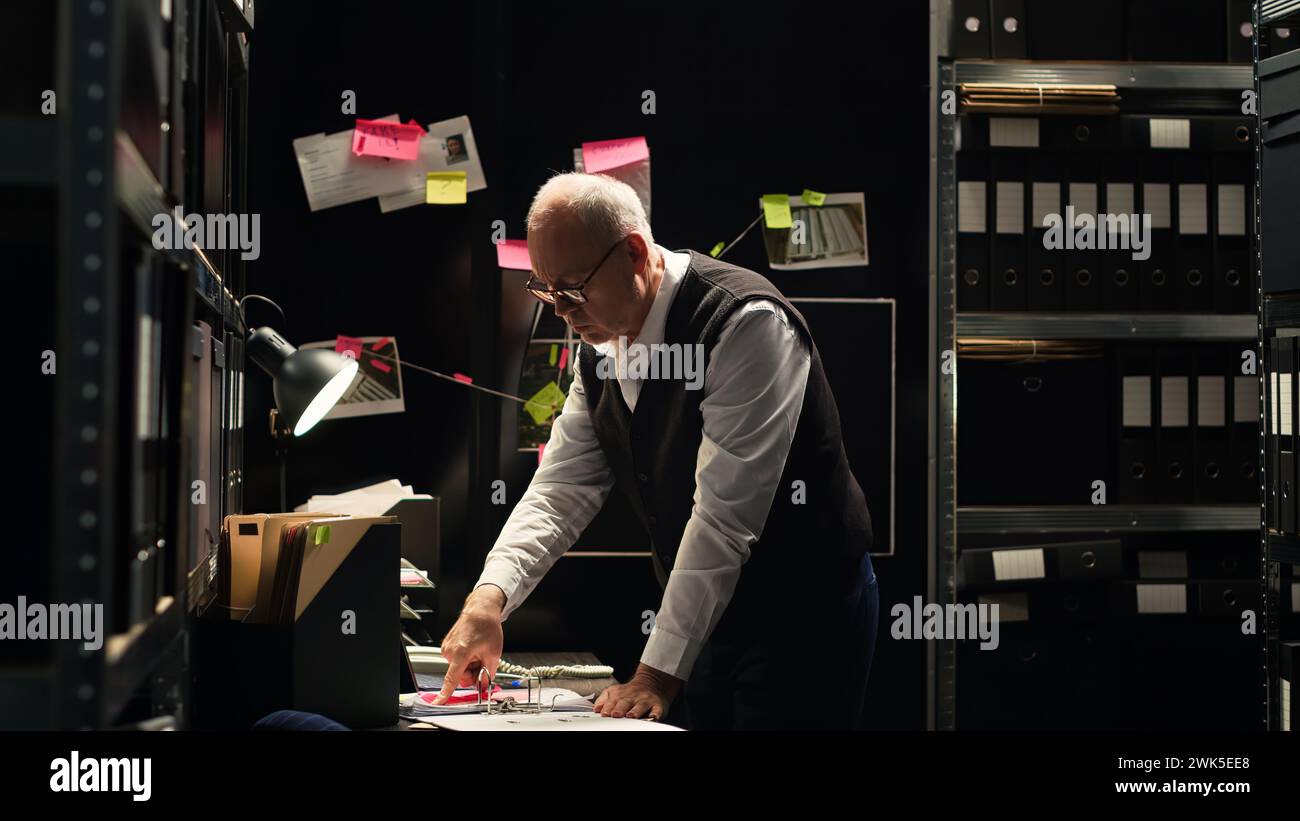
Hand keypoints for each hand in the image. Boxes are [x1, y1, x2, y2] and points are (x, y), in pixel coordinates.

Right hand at [432, 585, 505, 704]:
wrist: (480, 611)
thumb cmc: (487, 627)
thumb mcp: (493, 654)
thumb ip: (488, 674)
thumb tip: (484, 686)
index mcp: (461, 653)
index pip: (451, 679)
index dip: (445, 693)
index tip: (439, 703)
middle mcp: (450, 651)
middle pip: (460, 676)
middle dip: (472, 673)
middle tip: (482, 661)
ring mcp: (447, 648)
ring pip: (459, 668)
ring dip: (470, 665)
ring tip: (478, 651)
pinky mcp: (447, 646)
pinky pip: (457, 660)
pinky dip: (465, 659)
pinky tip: (473, 648)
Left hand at [593, 663, 682, 720]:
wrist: (652, 683)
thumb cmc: (629, 693)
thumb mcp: (614, 691)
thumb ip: (603, 700)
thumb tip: (596, 709)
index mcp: (619, 694)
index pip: (612, 701)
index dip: (607, 707)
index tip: (604, 713)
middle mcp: (632, 697)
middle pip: (625, 703)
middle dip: (619, 709)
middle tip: (615, 715)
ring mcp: (645, 700)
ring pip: (640, 706)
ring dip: (635, 711)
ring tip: (631, 716)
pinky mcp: (657, 705)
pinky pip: (657, 710)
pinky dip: (655, 714)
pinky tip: (653, 717)